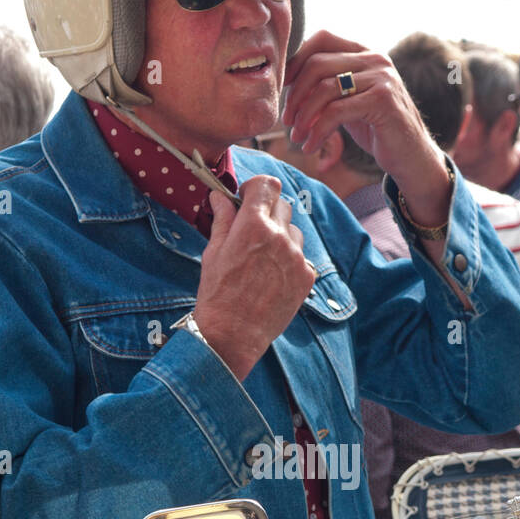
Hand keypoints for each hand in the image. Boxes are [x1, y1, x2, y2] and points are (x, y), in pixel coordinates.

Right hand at [195, 176, 314, 382]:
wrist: (233, 334)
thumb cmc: (217, 293)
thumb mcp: (213, 252)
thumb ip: (223, 219)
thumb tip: (220, 196)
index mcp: (253, 224)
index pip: (268, 184)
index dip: (257, 188)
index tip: (249, 198)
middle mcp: (279, 236)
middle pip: (282, 205)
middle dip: (267, 212)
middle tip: (252, 231)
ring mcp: (296, 257)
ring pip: (294, 231)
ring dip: (281, 236)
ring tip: (262, 259)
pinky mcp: (306, 277)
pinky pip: (302, 256)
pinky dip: (290, 260)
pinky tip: (273, 277)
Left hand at [283, 30, 449, 228]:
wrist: (410, 157)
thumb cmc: (377, 130)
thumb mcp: (350, 101)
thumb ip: (328, 85)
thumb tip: (289, 78)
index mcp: (365, 53)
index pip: (322, 38)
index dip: (296, 61)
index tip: (284, 89)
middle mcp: (375, 59)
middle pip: (318, 63)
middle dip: (295, 95)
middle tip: (287, 121)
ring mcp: (381, 78)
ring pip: (324, 88)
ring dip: (303, 117)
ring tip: (297, 138)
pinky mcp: (382, 101)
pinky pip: (336, 112)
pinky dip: (317, 131)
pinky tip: (311, 146)